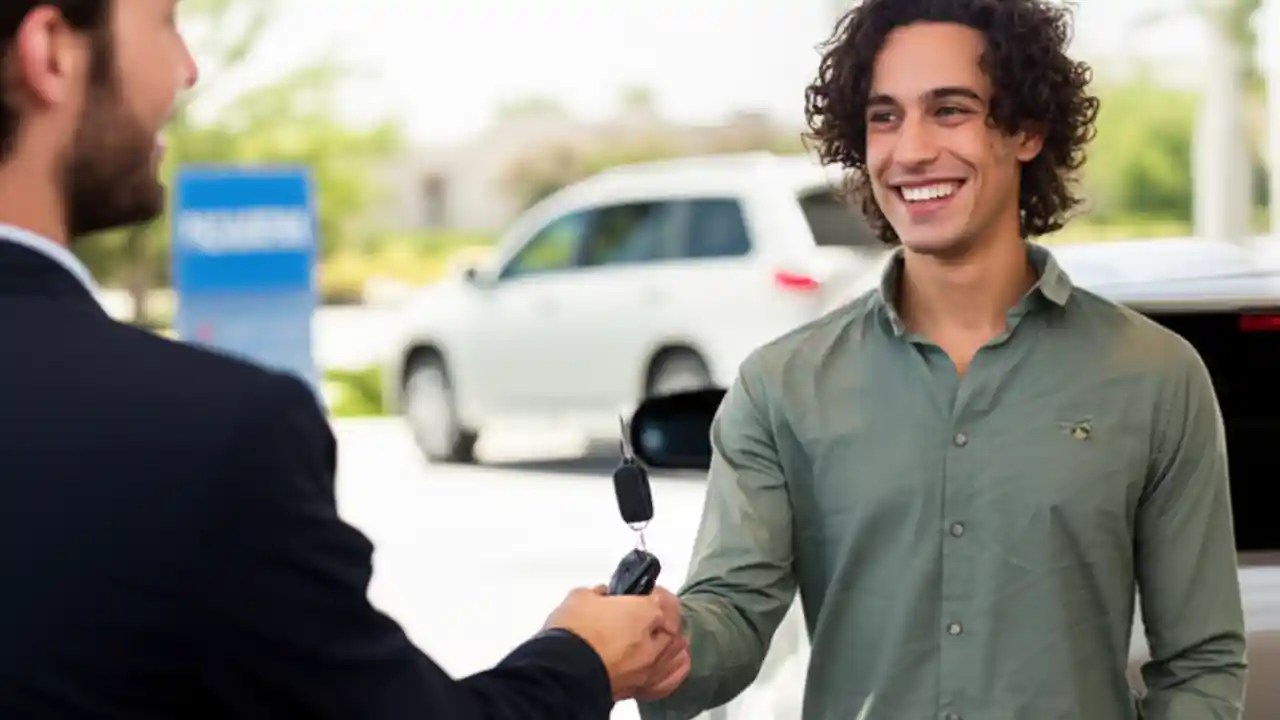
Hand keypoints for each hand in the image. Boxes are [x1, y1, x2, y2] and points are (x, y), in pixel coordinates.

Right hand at [543, 585, 681, 700]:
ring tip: (660, 638)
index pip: (665, 599)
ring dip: (670, 643)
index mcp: (645, 611)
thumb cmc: (572, 635)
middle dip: (662, 620)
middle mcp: (653, 641)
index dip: (654, 593)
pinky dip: (672, 670)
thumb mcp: (580, 598)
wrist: (562, 673)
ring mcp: (649, 668)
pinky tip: (671, 664)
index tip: (644, 593)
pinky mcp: (639, 689)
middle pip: (672, 627)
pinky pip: (668, 680)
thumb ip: (597, 595)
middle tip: (647, 617)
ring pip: (675, 653)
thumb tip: (601, 596)